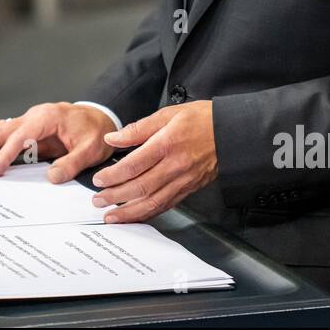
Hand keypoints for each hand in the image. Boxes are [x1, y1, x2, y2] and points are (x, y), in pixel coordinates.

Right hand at [0, 102, 115, 181]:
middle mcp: (34, 116)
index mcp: (47, 117)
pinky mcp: (30, 130)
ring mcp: (30, 121)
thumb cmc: (97, 131)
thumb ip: (72, 163)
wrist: (102, 119)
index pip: (19, 135)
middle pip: (1, 130)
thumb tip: (51, 178)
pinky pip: (7, 136)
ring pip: (0, 130)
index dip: (5, 154)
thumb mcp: (91, 149)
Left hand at [91, 100, 217, 221]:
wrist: (232, 132)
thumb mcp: (168, 114)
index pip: (134, 165)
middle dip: (115, 196)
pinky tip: (136, 216)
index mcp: (167, 144)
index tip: (99, 179)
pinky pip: (166, 205)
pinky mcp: (189, 189)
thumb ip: (138, 128)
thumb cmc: (202, 119)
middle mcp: (175, 166)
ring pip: (153, 202)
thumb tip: (113, 138)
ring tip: (112, 216)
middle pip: (140, 187)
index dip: (113, 175)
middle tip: (97, 200)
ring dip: (129, 211)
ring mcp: (183, 180)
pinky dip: (149, 213)